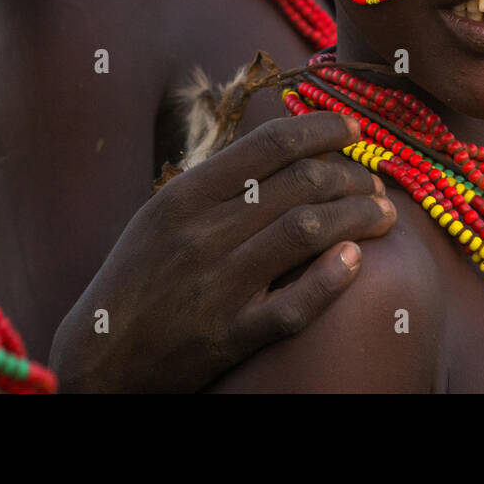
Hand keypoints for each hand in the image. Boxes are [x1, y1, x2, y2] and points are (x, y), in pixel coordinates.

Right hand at [48, 112, 395, 391]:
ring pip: (307, 231)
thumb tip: (286, 145)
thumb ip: (219, 182)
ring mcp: (217, 285)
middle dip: (352, 174)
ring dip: (359, 216)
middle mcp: (202, 232)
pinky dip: (331, 279)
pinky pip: (293, 305)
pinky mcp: (229, 335)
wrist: (100, 355)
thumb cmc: (139, 276)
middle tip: (374, 181)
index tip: (353, 129)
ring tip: (384, 215)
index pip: (270, 142)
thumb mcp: (163, 213)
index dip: (323, 128)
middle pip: (300, 182)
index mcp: (185, 194)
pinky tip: (356, 261)